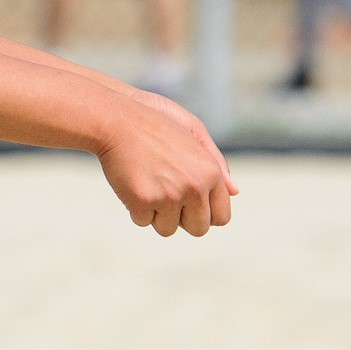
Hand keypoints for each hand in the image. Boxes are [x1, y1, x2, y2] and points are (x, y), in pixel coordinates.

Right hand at [96, 96, 235, 236]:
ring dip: (156, 214)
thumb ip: (217, 162)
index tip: (187, 202)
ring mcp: (169, 195)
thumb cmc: (153, 123)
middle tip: (164, 196)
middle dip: (181, 219)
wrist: (116, 120)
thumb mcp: (192, 132)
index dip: (202, 213)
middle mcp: (195, 187)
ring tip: (147, 184)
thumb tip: (234, 192)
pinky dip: (134, 207)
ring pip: (168, 229)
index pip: (221, 216)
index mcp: (211, 172)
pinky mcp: (143, 200)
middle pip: (198, 229)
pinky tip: (131, 183)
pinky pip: (142, 221)